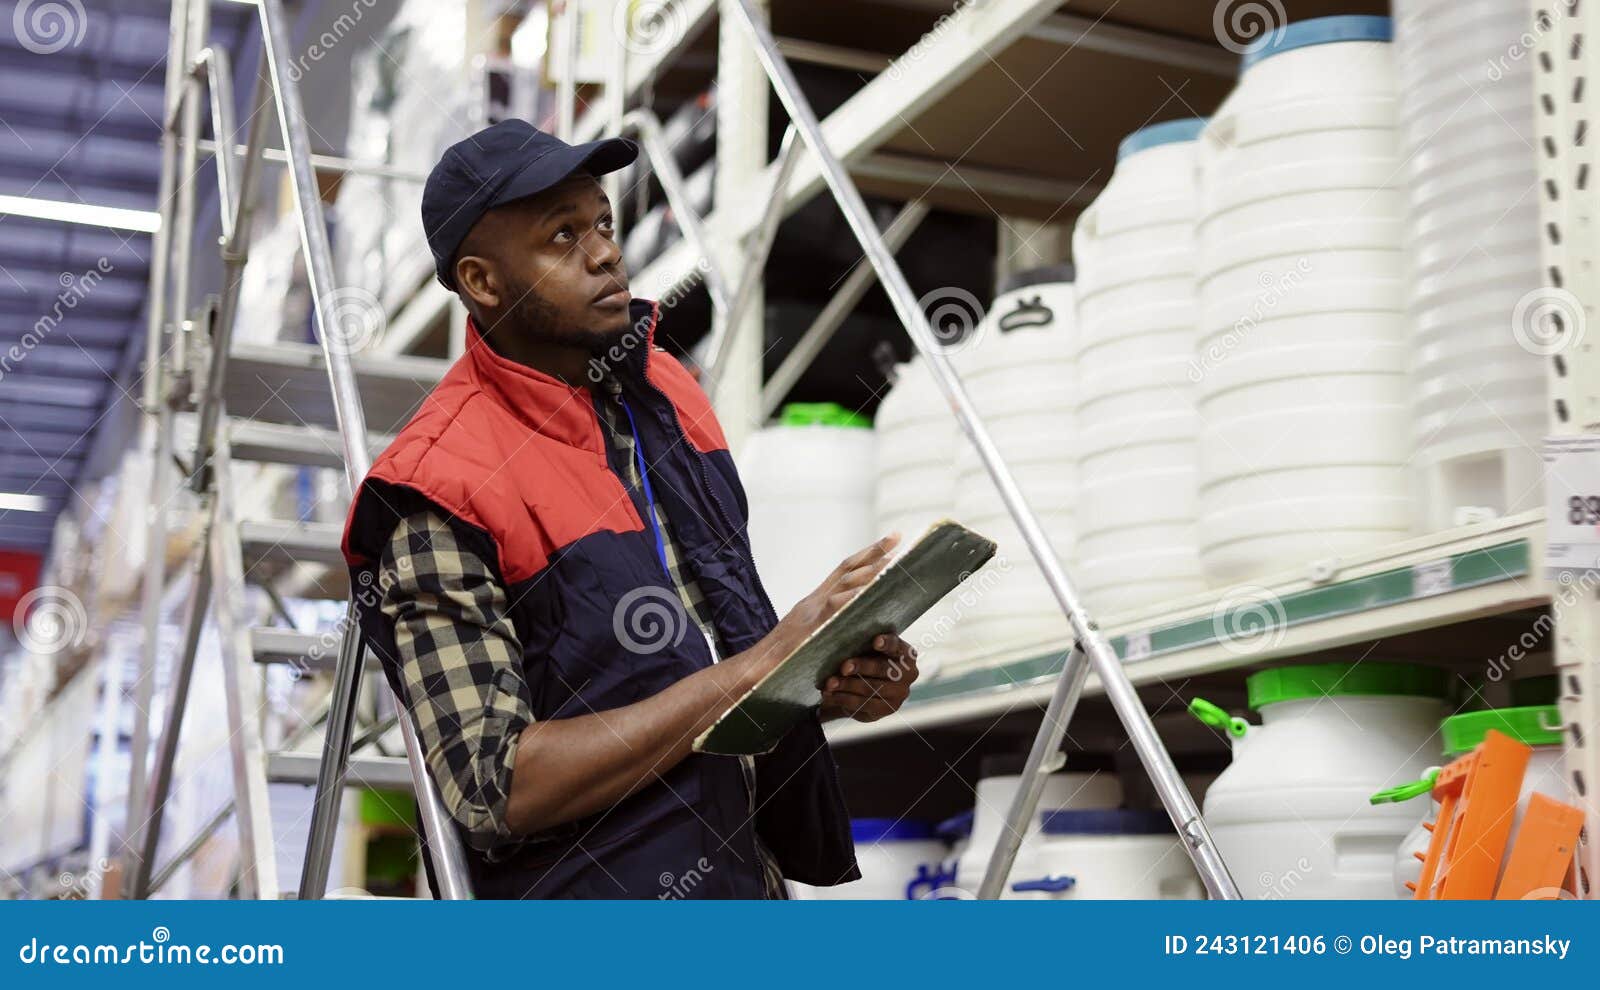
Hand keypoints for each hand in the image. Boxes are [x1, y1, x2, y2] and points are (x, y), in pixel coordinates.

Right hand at [729, 534, 900, 689]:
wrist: (756, 674)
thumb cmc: (783, 662)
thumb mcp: (810, 637)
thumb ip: (830, 625)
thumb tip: (858, 622)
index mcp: (814, 602)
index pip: (843, 570)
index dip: (866, 554)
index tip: (890, 540)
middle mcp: (813, 601)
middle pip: (847, 569)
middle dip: (874, 553)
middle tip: (897, 538)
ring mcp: (811, 612)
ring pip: (843, 583)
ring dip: (869, 571)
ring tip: (892, 562)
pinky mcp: (809, 627)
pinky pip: (835, 606)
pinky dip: (854, 597)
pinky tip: (872, 591)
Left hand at [819, 633, 918, 721]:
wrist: (865, 685)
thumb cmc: (866, 658)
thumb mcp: (867, 648)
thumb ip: (862, 643)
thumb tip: (840, 638)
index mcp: (906, 654)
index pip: (898, 647)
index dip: (887, 644)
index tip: (875, 641)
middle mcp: (908, 674)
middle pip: (884, 669)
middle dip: (861, 667)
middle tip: (843, 667)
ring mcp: (899, 694)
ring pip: (871, 688)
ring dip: (847, 685)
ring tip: (830, 683)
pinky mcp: (886, 709)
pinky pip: (863, 704)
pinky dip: (844, 698)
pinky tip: (831, 694)